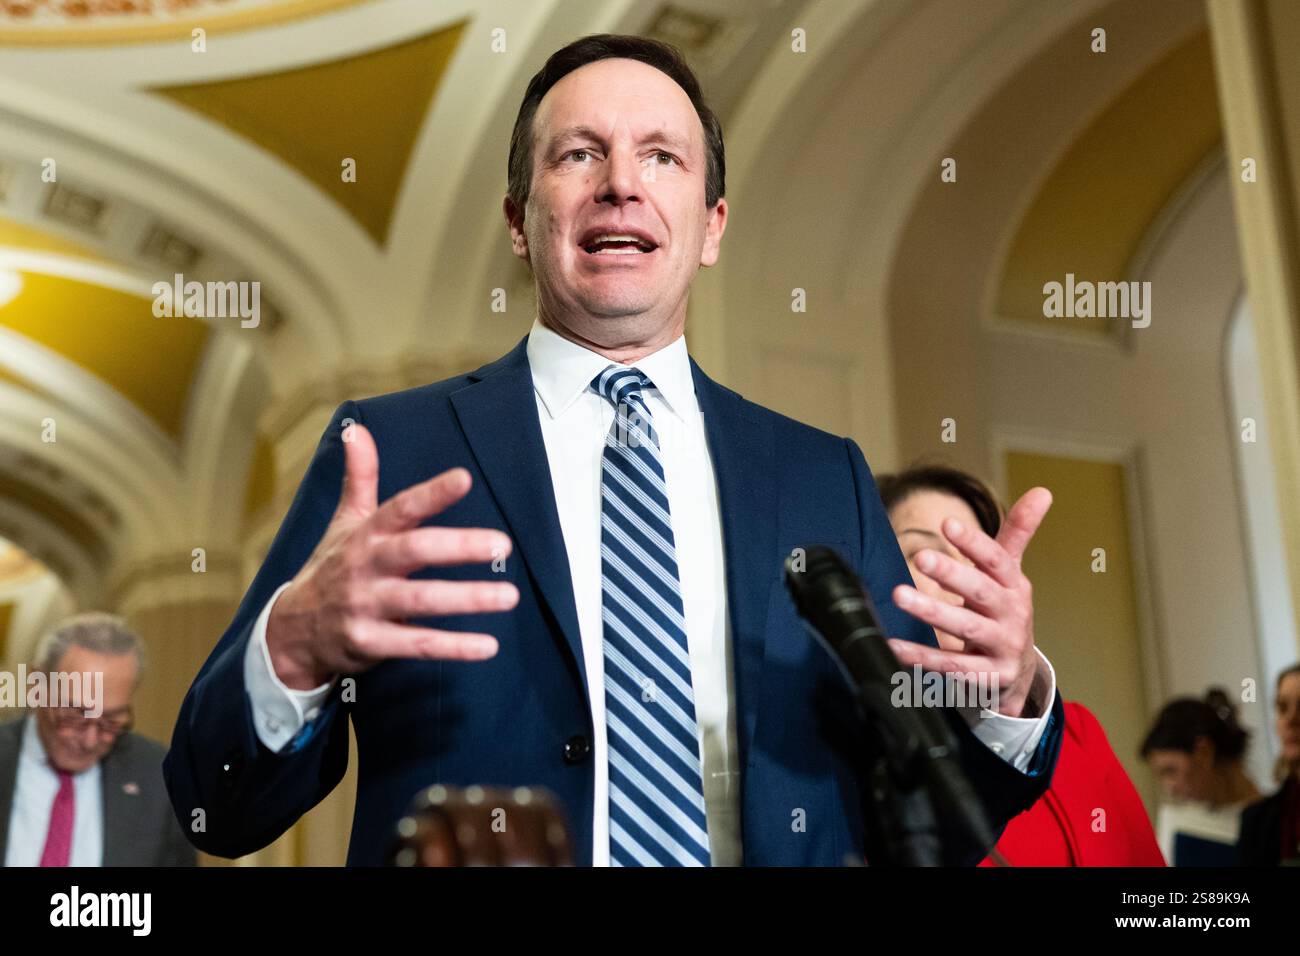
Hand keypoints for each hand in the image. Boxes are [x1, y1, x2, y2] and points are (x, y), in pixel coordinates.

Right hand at [266, 423, 517, 689]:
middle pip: (415, 551)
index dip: (431, 493)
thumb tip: (357, 429)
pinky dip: (453, 647)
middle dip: (460, 546)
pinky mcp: (370, 643)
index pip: (400, 507)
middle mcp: (365, 566)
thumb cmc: (331, 568)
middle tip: (503, 544)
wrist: (291, 631)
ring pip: (421, 600)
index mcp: (366, 534)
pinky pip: (416, 645)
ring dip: (467, 598)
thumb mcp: (344, 521)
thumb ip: (361, 477)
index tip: (464, 479)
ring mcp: (366, 605)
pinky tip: (487, 646)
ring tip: (508, 595)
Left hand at [887, 487, 1051, 716]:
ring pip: (967, 630)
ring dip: (932, 612)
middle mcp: (1012, 616)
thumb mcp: (1010, 574)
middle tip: (921, 557)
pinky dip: (923, 659)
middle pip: (982, 592)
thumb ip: (1018, 533)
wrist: (1017, 673)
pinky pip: (952, 668)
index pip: (997, 560)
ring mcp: (1002, 648)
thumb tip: (1043, 491)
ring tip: (898, 595)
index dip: (974, 543)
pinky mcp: (988, 678)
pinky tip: (894, 646)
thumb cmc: (1003, 611)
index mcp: (1015, 586)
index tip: (948, 523)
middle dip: (953, 575)